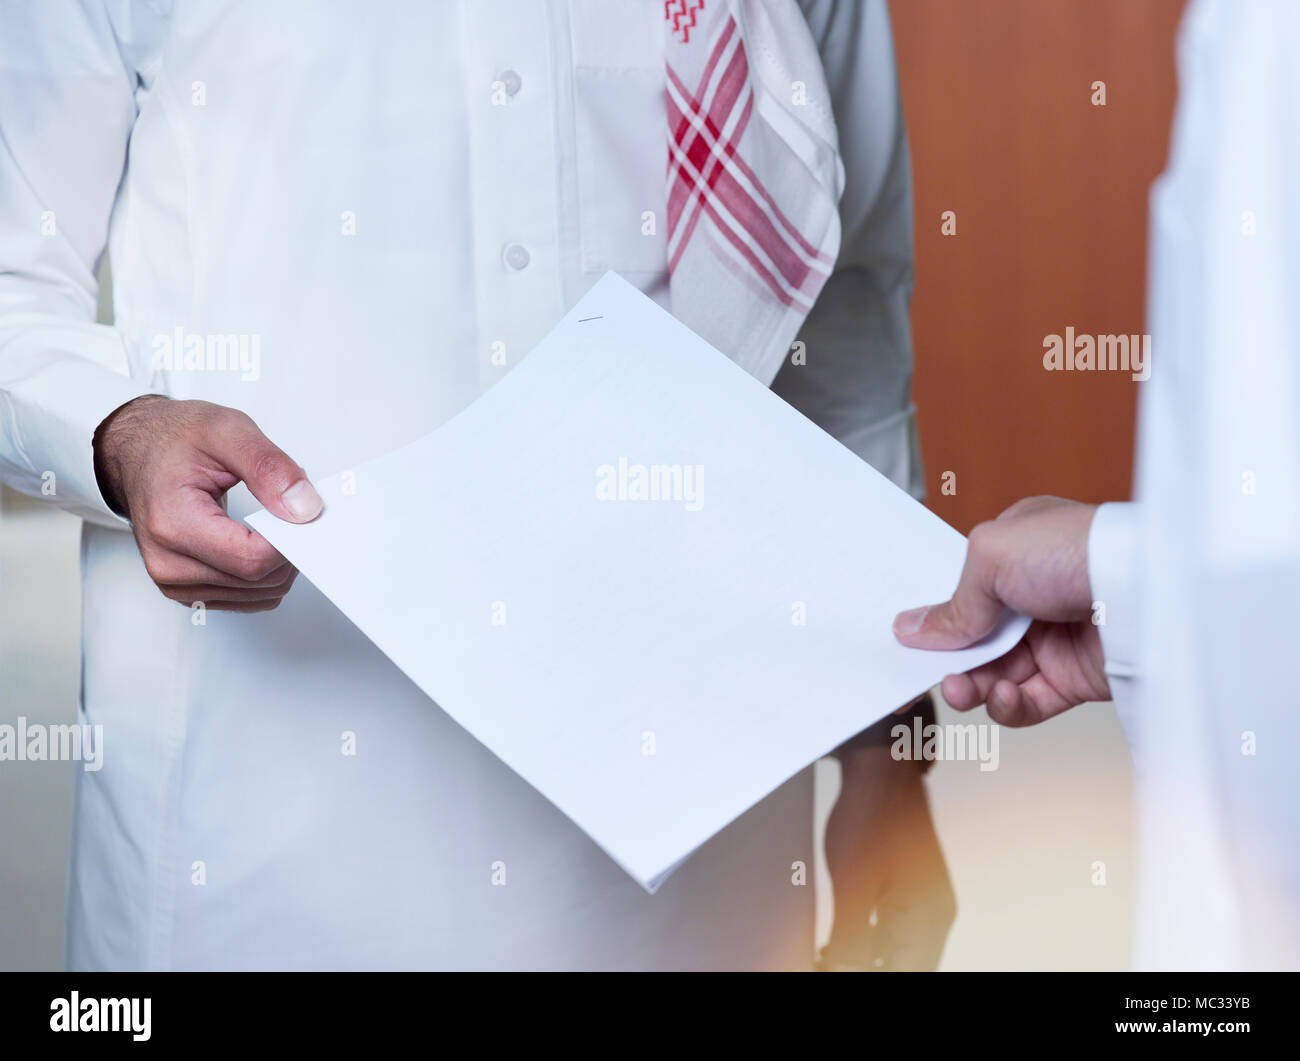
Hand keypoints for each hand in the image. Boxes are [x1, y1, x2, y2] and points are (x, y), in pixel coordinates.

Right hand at [93, 395, 321, 611]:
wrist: (139, 452)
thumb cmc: (175, 441)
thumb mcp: (228, 431)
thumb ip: (270, 468)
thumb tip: (305, 508)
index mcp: (172, 524)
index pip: (252, 559)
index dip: (290, 539)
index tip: (305, 512)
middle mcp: (168, 563)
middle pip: (259, 580)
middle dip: (290, 548)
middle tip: (294, 510)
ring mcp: (176, 582)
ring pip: (260, 594)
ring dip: (281, 562)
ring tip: (272, 522)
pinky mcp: (189, 591)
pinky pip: (249, 598)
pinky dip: (267, 574)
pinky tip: (261, 542)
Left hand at [821, 742, 954, 970]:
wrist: (879, 766)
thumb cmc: (870, 816)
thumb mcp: (851, 886)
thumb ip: (849, 940)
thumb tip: (840, 970)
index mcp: (928, 918)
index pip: (907, 974)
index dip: (865, 977)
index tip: (826, 970)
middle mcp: (932, 915)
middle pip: (903, 966)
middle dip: (862, 970)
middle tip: (819, 965)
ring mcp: (920, 902)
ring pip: (894, 953)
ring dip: (861, 961)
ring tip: (820, 958)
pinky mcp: (904, 889)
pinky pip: (887, 931)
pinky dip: (861, 942)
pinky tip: (830, 944)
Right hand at [892, 496, 1110, 725]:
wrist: (1145, 587)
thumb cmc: (1075, 550)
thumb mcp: (990, 557)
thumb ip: (951, 603)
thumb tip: (911, 630)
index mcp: (1015, 553)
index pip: (964, 592)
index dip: (935, 621)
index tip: (907, 647)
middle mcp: (1035, 595)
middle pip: (975, 640)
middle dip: (950, 661)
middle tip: (934, 675)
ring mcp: (1055, 637)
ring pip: (995, 674)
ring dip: (974, 687)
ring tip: (965, 690)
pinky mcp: (1076, 678)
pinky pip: (1028, 702)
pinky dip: (1009, 706)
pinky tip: (1003, 697)